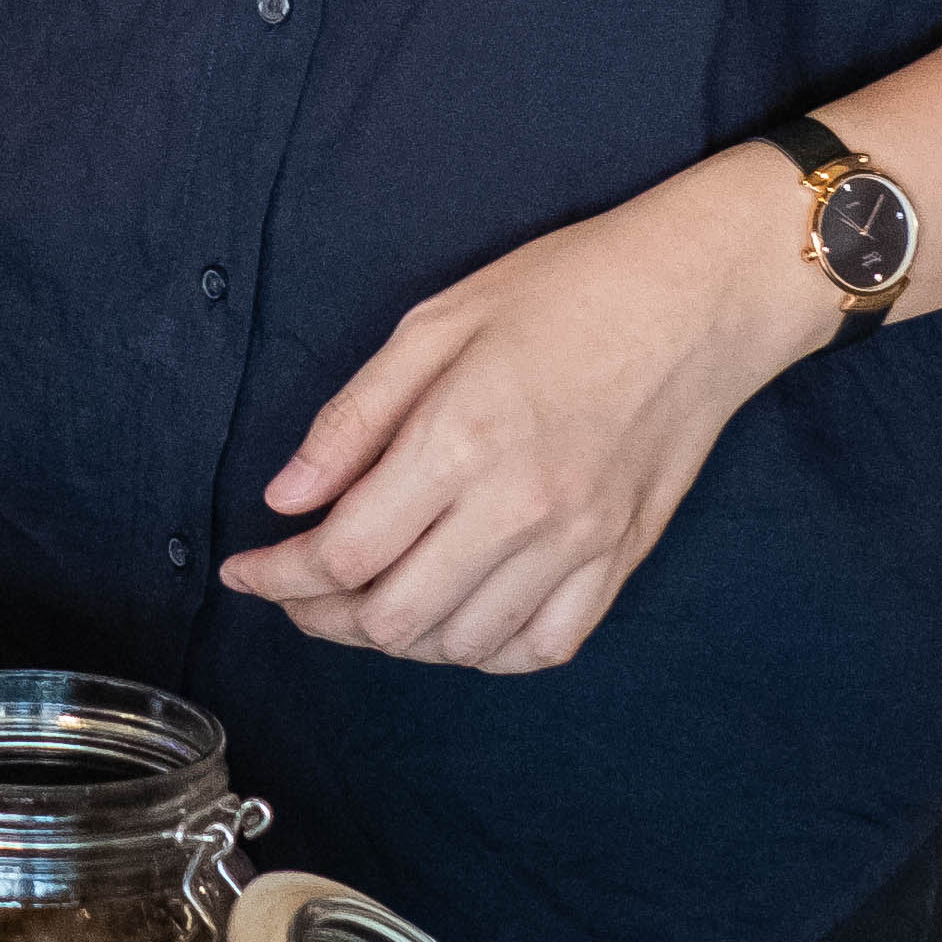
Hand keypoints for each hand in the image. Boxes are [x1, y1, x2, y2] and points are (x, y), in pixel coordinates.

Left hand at [218, 147, 828, 672]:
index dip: (277, 575)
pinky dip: (482, 650)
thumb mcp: (434, 324)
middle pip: (393, 616)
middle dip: (320, 616)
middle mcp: (521, 509)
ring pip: (461, 644)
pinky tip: (450, 617)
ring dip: (394, 637)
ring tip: (360, 601)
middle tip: (291, 590)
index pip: (345, 552)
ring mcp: (579, 545)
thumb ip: (353, 420)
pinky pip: (542, 648)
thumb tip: (285, 499)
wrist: (698, 298)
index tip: (243, 569)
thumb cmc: (563, 291)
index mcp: (460, 439)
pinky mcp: (622, 561)